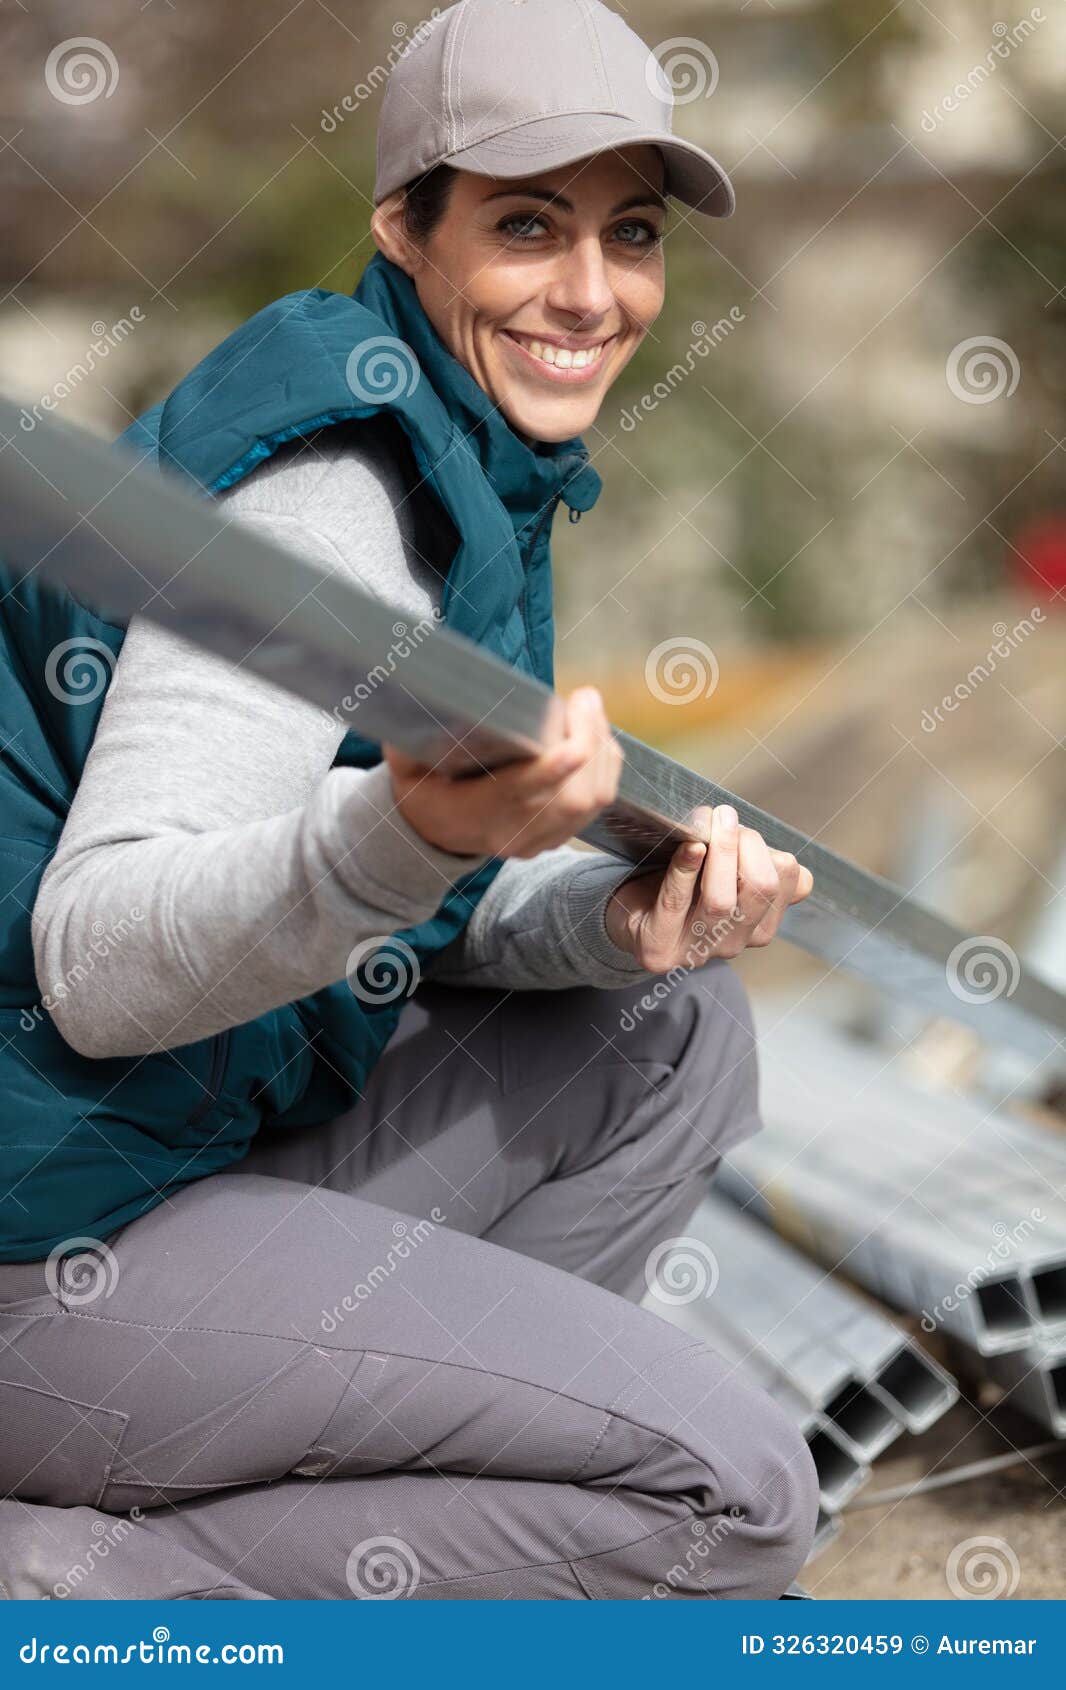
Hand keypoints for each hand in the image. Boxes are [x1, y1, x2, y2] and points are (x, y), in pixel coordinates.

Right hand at [383, 685, 622, 859]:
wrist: (429, 833)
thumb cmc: (420, 786)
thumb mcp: (406, 761)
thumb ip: (416, 733)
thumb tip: (432, 692)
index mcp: (475, 815)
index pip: (525, 792)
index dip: (559, 762)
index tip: (575, 715)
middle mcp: (513, 834)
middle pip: (574, 796)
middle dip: (591, 739)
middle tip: (584, 697)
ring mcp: (539, 841)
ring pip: (594, 799)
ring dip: (602, 748)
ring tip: (589, 710)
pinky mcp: (558, 836)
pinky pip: (599, 803)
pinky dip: (605, 764)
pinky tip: (594, 735)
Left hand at [604, 802, 813, 971]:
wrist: (629, 911)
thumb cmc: (683, 884)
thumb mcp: (728, 874)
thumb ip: (760, 867)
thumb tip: (795, 871)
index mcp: (760, 926)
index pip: (789, 883)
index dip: (768, 849)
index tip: (740, 828)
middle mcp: (734, 944)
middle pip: (760, 891)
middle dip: (746, 846)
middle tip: (725, 817)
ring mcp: (696, 951)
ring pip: (721, 902)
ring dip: (719, 854)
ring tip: (708, 823)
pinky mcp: (659, 949)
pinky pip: (676, 905)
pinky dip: (685, 871)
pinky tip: (690, 847)